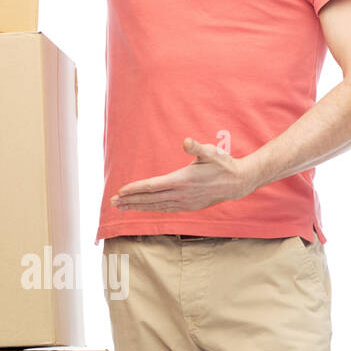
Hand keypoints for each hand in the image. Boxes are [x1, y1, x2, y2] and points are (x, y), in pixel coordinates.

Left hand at [110, 137, 255, 212]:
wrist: (237, 183)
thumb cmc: (223, 164)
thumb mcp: (212, 152)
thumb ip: (197, 147)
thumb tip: (186, 141)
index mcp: (182, 180)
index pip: (152, 186)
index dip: (135, 189)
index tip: (120, 191)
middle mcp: (181, 194)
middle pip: (150, 199)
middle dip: (130, 200)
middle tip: (112, 202)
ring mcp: (184, 202)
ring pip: (155, 206)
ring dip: (137, 206)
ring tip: (122, 207)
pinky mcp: (187, 206)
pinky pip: (164, 209)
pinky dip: (151, 208)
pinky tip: (142, 208)